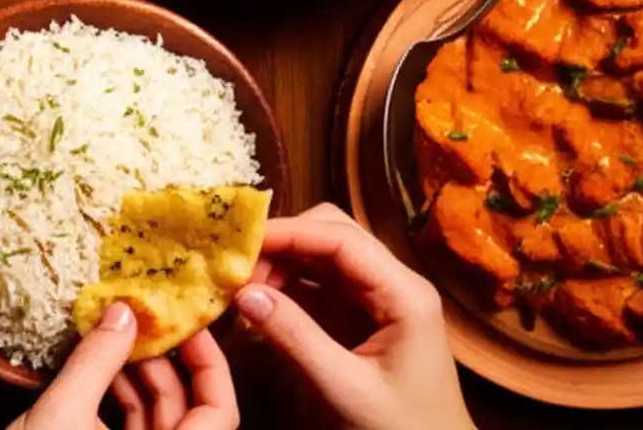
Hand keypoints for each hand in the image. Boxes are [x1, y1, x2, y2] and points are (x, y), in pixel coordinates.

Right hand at [8, 303, 239, 429]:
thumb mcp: (61, 413)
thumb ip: (96, 361)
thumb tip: (122, 311)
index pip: (219, 413)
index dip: (210, 364)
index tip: (188, 325)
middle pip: (191, 413)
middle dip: (167, 363)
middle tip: (140, 323)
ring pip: (163, 422)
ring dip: (142, 379)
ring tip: (114, 342)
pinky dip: (125, 401)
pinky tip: (101, 373)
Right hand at [233, 204, 473, 429]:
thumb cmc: (400, 429)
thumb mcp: (344, 389)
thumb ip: (295, 338)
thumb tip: (244, 294)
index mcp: (404, 294)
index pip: (342, 239)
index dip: (289, 232)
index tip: (240, 244)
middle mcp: (394, 283)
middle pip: (332, 234)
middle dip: (283, 244)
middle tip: (238, 272)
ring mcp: (377, 297)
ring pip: (322, 255)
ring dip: (281, 264)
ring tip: (243, 293)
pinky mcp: (360, 314)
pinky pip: (319, 283)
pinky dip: (287, 286)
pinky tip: (259, 305)